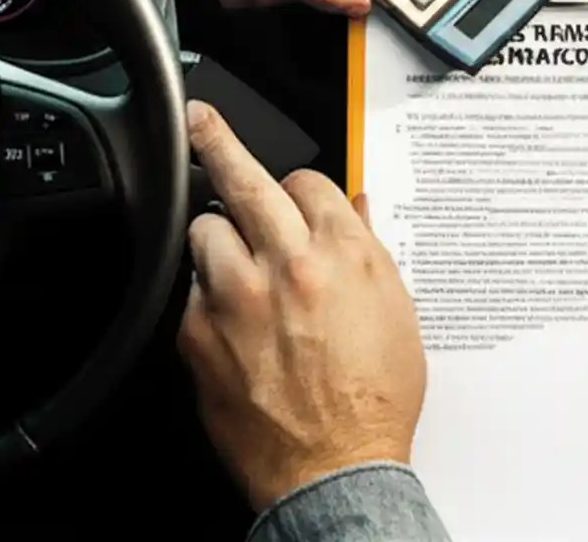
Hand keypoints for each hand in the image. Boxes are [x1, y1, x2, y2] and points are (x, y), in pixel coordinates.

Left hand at [178, 100, 425, 510]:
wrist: (336, 469)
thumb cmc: (374, 400)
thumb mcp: (396, 314)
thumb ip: (369, 250)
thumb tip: (354, 205)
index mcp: (343, 251)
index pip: (306, 181)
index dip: (297, 190)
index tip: (289, 195)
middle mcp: (287, 262)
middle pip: (241, 177)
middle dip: (216, 137)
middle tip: (198, 118)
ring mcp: (238, 295)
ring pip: (204, 231)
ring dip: (217, 241)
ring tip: (236, 271)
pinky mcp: (200, 332)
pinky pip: (192, 293)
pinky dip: (208, 301)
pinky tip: (233, 328)